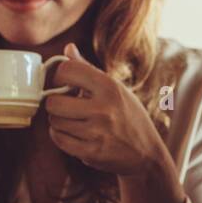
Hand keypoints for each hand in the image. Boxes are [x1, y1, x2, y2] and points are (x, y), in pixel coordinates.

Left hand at [44, 43, 170, 178]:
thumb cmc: (130, 117)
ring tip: (73, 121)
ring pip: (55, 122)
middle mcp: (103, 109)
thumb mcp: (116, 89)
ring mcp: (97, 133)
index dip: (61, 76)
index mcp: (110, 87)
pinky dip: (60, 136)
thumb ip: (89, 69)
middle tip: (66, 106)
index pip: (67, 70)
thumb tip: (68, 48)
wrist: (147, 154)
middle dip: (56, 103)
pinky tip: (71, 133)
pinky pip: (59, 140)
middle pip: (54, 102)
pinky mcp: (92, 153)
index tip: (66, 84)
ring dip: (59, 121)